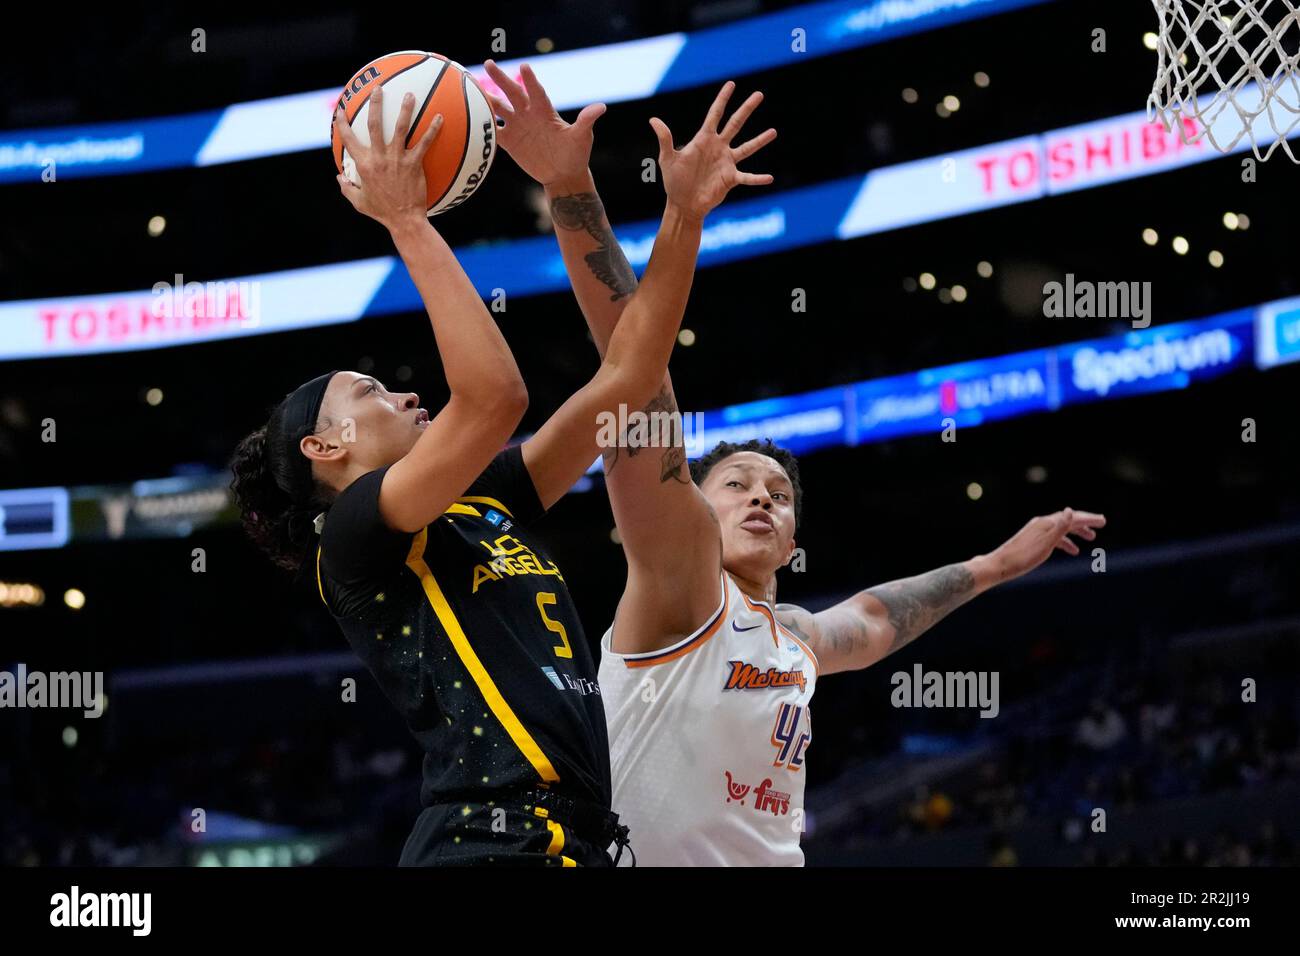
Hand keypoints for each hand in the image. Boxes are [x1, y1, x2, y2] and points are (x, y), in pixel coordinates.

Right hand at [334, 85, 442, 229]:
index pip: (349, 139)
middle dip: (374, 104)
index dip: (342, 123)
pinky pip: (425, 143)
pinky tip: (440, 117)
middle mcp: (379, 158)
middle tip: (378, 88)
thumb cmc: (382, 212)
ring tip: (409, 94)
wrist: (404, 220)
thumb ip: (346, 187)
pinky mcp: (414, 164)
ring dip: (404, 109)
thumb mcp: (359, 202)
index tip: (340, 110)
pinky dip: (433, 129)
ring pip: (400, 128)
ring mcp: (397, 159)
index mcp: (364, 164)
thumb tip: (338, 176)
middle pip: (374, 125)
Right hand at [482, 60, 604, 186]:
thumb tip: (601, 107)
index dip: (530, 80)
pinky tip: (470, 118)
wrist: (563, 174)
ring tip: (472, 90)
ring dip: (487, 100)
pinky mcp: (510, 142)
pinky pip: (493, 132)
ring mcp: (518, 127)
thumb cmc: (575, 154)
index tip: (524, 66)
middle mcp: (529, 115)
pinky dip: (483, 126)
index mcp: (545, 111)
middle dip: (501, 79)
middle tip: (489, 63)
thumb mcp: (582, 137)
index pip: (536, 92)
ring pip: (499, 109)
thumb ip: (586, 121)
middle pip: (512, 93)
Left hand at [650, 81, 775, 220]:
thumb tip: (653, 119)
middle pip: (735, 123)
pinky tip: (770, 178)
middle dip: (746, 109)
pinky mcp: (730, 179)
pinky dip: (758, 178)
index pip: (715, 114)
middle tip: (759, 94)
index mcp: (704, 139)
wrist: (683, 204)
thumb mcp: (667, 159)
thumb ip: (665, 139)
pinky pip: (747, 177)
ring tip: (773, 132)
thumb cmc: (674, 181)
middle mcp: (718, 147)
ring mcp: (726, 162)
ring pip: (747, 148)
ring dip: (760, 140)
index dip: (722, 99)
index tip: (731, 84)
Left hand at [983, 508, 1106, 582]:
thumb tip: (1071, 510)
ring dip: (1077, 532)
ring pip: (1061, 529)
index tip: (1104, 521)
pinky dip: (1065, 541)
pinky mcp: (1032, 540)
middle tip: (1100, 525)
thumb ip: (1060, 528)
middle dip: (1085, 522)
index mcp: (1046, 523)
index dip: (1089, 519)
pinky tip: (1070, 550)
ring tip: (1090, 539)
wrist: (999, 565)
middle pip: (1067, 520)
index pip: (1072, 517)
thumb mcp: (1045, 544)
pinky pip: (1053, 537)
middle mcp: (1041, 524)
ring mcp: (1036, 531)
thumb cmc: (1023, 558)